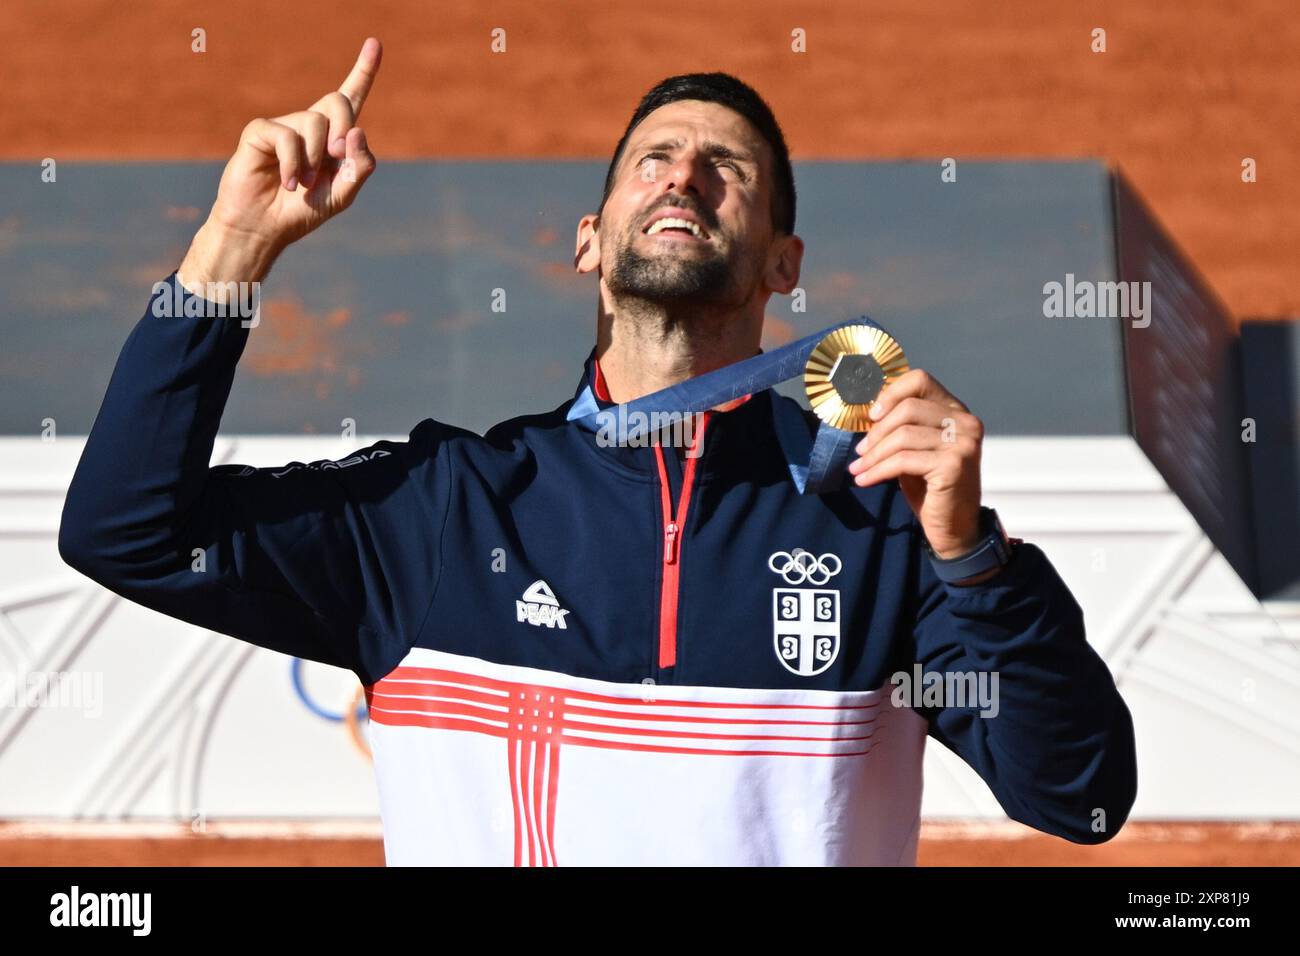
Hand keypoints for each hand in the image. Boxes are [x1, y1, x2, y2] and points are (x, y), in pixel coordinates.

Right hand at [184, 38, 382, 285]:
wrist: (264, 228)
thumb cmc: (302, 211)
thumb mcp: (342, 194)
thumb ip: (359, 167)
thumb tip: (357, 131)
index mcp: (333, 138)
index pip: (351, 98)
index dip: (364, 71)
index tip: (375, 44)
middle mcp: (309, 125)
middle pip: (338, 101)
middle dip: (344, 128)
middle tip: (336, 157)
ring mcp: (284, 126)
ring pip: (314, 122)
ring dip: (314, 158)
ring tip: (302, 183)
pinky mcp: (260, 131)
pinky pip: (286, 136)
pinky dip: (292, 163)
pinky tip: (288, 183)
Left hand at [846, 368, 983, 557]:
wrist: (954, 527)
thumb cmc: (930, 486)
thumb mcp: (915, 448)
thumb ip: (901, 425)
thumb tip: (866, 409)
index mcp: (956, 410)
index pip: (920, 380)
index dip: (890, 393)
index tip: (870, 416)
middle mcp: (965, 421)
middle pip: (907, 408)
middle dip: (876, 432)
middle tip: (860, 451)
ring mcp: (963, 442)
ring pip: (902, 436)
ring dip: (873, 455)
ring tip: (858, 468)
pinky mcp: (954, 464)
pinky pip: (903, 460)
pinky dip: (878, 470)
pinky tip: (865, 480)